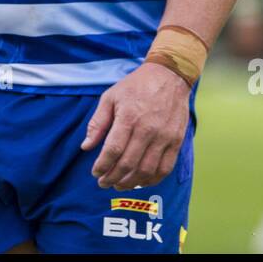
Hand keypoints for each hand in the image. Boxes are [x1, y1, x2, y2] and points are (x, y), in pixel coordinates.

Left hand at [81, 62, 190, 189]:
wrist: (169, 75)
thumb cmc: (136, 86)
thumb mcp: (110, 97)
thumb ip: (97, 123)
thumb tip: (86, 147)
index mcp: (129, 117)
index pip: (113, 150)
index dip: (102, 166)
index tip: (95, 173)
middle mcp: (148, 129)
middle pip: (128, 164)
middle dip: (112, 178)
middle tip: (104, 183)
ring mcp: (164, 137)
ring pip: (146, 170)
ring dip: (130, 183)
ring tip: (119, 185)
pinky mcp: (176, 141)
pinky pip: (164, 168)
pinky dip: (151, 180)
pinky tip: (140, 182)